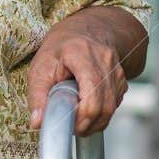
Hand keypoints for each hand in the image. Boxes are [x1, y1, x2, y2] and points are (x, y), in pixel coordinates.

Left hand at [25, 11, 133, 135]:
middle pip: (104, 106)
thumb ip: (37, 96)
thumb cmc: (59, 49)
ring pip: (111, 108)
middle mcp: (105, 60)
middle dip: (87, 124)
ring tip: (77, 121)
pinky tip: (87, 110)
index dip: (81, 117)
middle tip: (71, 127)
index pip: (92, 95)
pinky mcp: (121, 80)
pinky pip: (114, 104)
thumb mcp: (40, 67)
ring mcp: (117, 70)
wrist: (84, 30)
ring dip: (95, 122)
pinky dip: (102, 114)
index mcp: (82, 54)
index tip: (68, 125)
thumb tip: (37, 123)